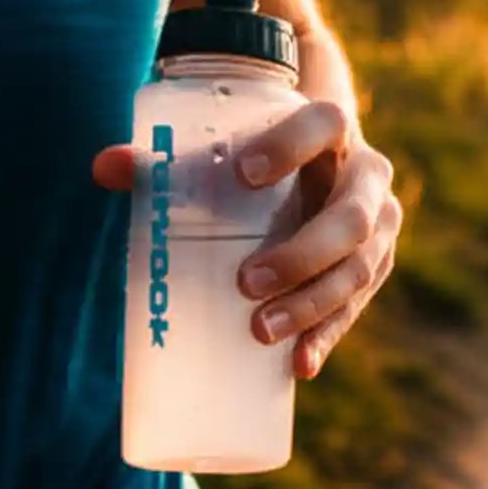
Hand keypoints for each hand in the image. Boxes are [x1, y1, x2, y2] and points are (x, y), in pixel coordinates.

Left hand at [92, 101, 401, 378]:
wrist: (320, 163)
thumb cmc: (262, 152)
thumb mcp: (229, 145)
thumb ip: (167, 157)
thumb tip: (106, 169)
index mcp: (333, 129)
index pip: (324, 124)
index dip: (291, 146)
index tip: (243, 173)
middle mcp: (368, 175)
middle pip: (351, 218)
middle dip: (301, 255)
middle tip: (246, 283)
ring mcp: (381, 225)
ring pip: (359, 268)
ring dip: (313, 304)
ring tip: (261, 330)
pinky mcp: (376, 265)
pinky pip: (358, 305)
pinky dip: (327, 335)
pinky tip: (299, 364)